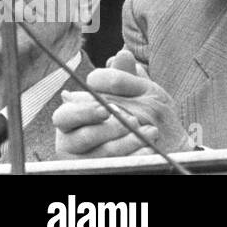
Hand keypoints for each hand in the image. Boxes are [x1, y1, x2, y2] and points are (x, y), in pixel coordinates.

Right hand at [52, 49, 189, 158]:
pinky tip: (149, 149)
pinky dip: (134, 157)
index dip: (85, 111)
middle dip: (107, 130)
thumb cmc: (140, 109)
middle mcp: (71, 140)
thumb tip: (121, 55)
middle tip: (132, 120)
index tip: (106, 107)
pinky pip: (114, 167)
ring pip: (100, 154)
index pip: (65, 115)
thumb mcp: (136, 90)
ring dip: (127, 141)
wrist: (162, 139)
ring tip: (150, 131)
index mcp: (72, 117)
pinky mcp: (98, 171)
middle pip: (80, 138)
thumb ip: (125, 74)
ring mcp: (83, 160)